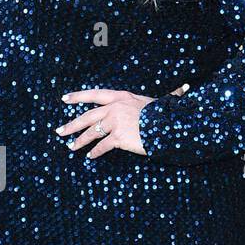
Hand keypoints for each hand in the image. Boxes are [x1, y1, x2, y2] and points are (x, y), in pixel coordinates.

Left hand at [56, 84, 189, 158]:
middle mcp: (115, 108)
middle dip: (71, 124)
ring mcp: (115, 123)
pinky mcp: (118, 138)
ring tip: (71, 147)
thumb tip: (185, 88)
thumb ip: (168, 96)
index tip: (64, 99)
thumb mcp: (161, 101)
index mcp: (121, 97)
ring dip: (80, 141)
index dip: (78, 97)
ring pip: (91, 133)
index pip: (94, 95)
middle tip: (59, 131)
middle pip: (87, 116)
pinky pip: (102, 146)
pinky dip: (95, 152)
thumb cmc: (167, 114)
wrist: (171, 126)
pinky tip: (90, 156)